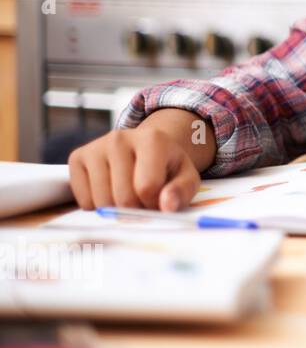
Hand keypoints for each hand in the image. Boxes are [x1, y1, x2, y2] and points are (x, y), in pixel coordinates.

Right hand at [68, 124, 202, 210]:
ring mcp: (95, 147)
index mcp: (151, 139)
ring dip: (117, 210)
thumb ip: (181, 191)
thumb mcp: (186, 178)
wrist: (145, 150)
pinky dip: (98, 206)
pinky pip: (83, 200)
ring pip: (102, 201)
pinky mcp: (76, 158)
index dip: (155, 204)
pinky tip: (110, 191)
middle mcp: (119, 138)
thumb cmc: (167, 168)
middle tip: (144, 201)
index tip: (160, 199)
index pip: (147, 187)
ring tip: (129, 195)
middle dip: (136, 209)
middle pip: (123, 197)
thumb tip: (166, 205)